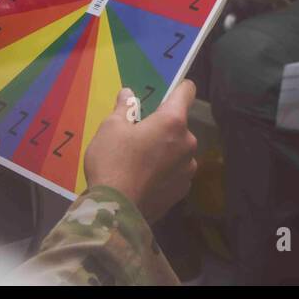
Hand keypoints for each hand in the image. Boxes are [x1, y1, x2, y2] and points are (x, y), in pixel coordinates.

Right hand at [83, 80, 197, 223]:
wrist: (116, 210)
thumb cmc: (113, 161)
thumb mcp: (110, 128)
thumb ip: (124, 108)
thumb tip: (128, 94)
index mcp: (173, 121)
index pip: (187, 92)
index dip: (178, 88)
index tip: (167, 92)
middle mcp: (188, 142)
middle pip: (179, 124)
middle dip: (162, 126)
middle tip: (138, 135)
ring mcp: (188, 169)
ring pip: (178, 149)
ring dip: (165, 150)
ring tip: (140, 161)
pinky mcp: (182, 191)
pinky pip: (175, 171)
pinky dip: (165, 171)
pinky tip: (144, 178)